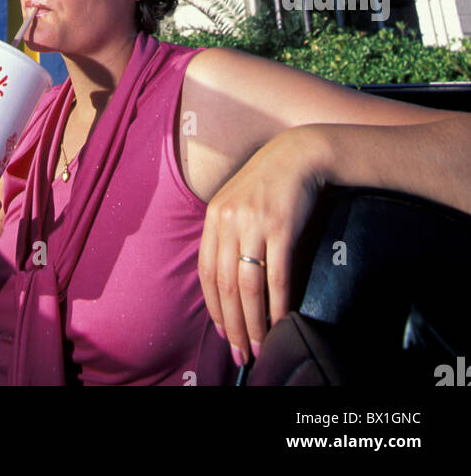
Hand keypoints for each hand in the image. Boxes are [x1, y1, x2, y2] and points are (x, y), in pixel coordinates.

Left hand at [197, 125, 325, 365]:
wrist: (300, 154)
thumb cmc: (270, 182)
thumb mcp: (237, 202)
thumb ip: (228, 234)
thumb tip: (229, 281)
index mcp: (214, 216)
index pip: (206, 272)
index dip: (213, 307)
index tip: (224, 332)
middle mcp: (228, 221)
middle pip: (225, 285)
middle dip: (233, 325)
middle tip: (242, 353)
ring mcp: (254, 224)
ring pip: (247, 287)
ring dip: (254, 322)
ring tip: (261, 346)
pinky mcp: (281, 227)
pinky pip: (276, 276)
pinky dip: (278, 305)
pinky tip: (281, 321)